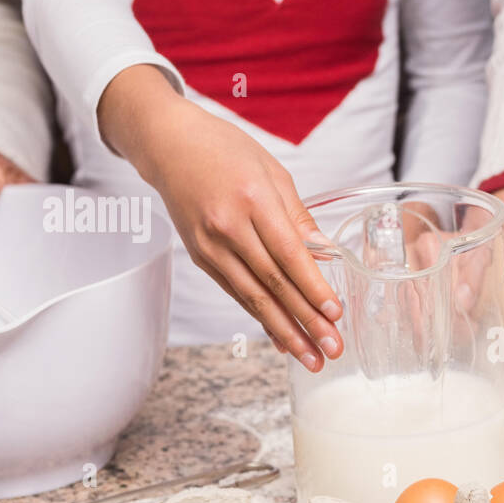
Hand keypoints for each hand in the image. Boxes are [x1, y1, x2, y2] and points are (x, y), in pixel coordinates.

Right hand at [99, 65, 342, 369]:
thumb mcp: (273, 172)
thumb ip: (299, 218)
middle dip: (306, 321)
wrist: (169, 145)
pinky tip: (282, 339)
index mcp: (252, 199)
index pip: (288, 254)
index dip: (313, 287)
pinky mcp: (201, 258)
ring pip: (253, 297)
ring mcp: (210, 246)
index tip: (335, 313)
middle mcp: (227, 226)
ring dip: (285, 331)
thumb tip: (326, 255)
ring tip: (311, 357)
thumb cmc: (226, 151)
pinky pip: (237, 293)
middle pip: (273, 283)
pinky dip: (261, 318)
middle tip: (332, 349)